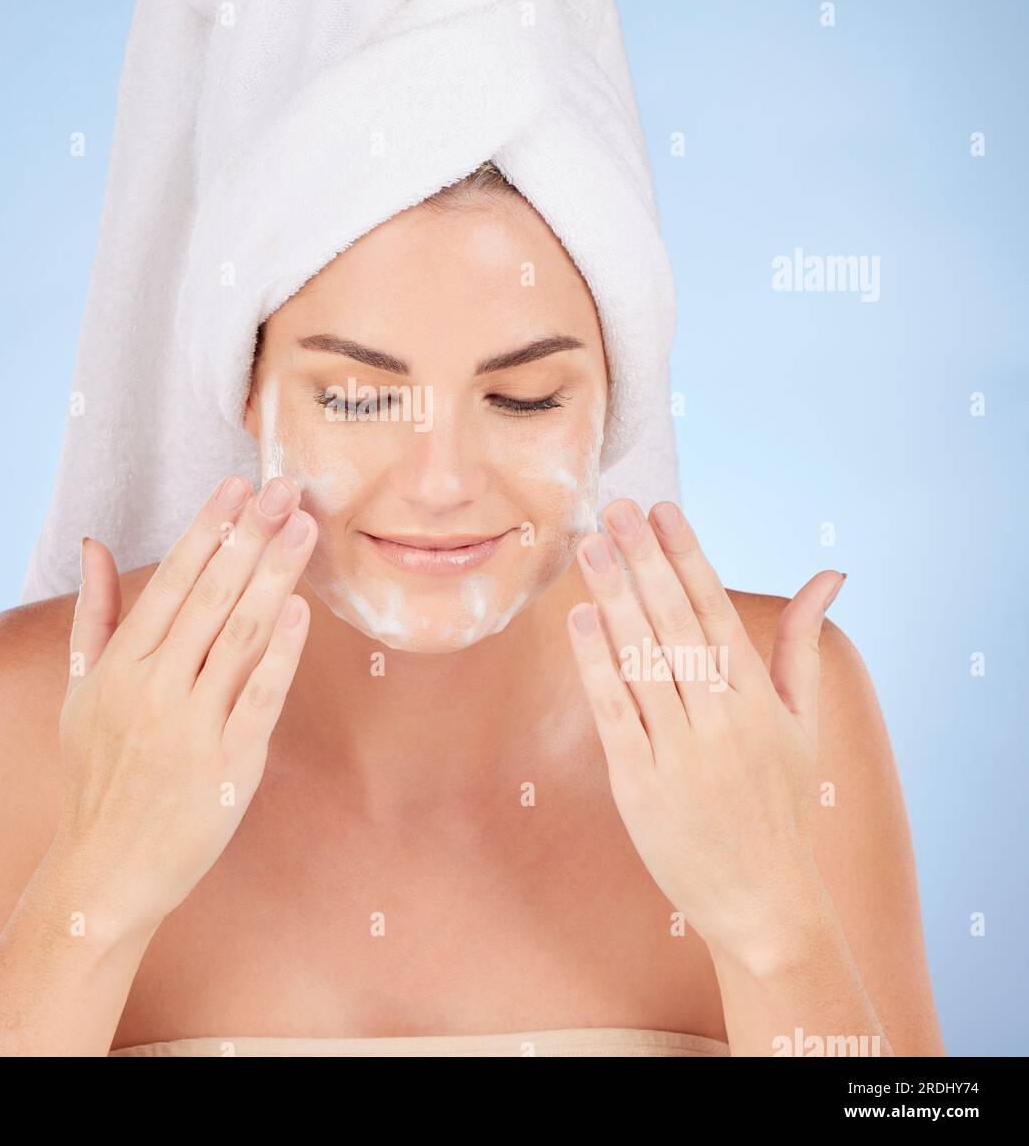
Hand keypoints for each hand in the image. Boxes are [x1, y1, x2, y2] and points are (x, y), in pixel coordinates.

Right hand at [49, 473, 315, 943]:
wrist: (103, 874)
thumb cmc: (95, 776)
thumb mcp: (79, 692)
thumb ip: (94, 614)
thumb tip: (95, 543)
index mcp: (119, 668)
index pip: (171, 582)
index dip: (208, 530)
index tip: (238, 487)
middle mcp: (154, 690)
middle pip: (213, 598)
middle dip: (251, 536)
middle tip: (286, 488)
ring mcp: (192, 729)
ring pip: (241, 638)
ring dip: (275, 577)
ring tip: (303, 529)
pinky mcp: (229, 768)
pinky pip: (261, 699)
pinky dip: (282, 652)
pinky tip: (300, 609)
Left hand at [566, 498, 844, 970]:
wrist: (764, 903)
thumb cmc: (780, 804)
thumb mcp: (802, 723)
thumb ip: (803, 645)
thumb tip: (829, 575)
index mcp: (758, 700)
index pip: (716, 610)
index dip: (686, 556)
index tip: (661, 508)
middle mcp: (721, 720)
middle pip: (675, 623)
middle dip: (644, 560)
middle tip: (615, 507)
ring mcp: (680, 752)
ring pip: (642, 660)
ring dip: (614, 598)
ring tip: (592, 547)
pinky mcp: (641, 785)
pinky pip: (616, 713)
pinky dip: (598, 665)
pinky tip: (581, 619)